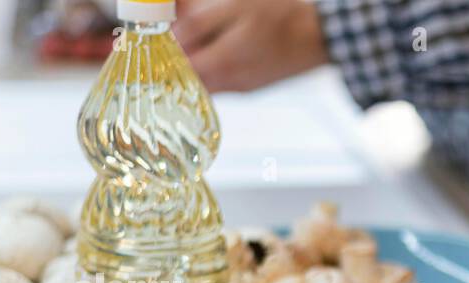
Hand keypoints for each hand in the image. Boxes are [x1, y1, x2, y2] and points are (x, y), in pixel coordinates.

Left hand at [173, 0, 328, 92]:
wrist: (320, 38)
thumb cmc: (281, 15)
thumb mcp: (235, 6)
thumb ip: (199, 22)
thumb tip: (171, 33)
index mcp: (223, 63)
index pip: (174, 67)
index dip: (158, 52)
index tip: (148, 37)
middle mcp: (230, 83)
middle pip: (184, 81)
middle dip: (171, 61)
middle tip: (161, 40)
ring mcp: (241, 88)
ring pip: (201, 84)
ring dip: (189, 67)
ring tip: (185, 45)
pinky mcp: (249, 87)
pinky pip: (219, 83)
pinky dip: (208, 71)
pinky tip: (212, 53)